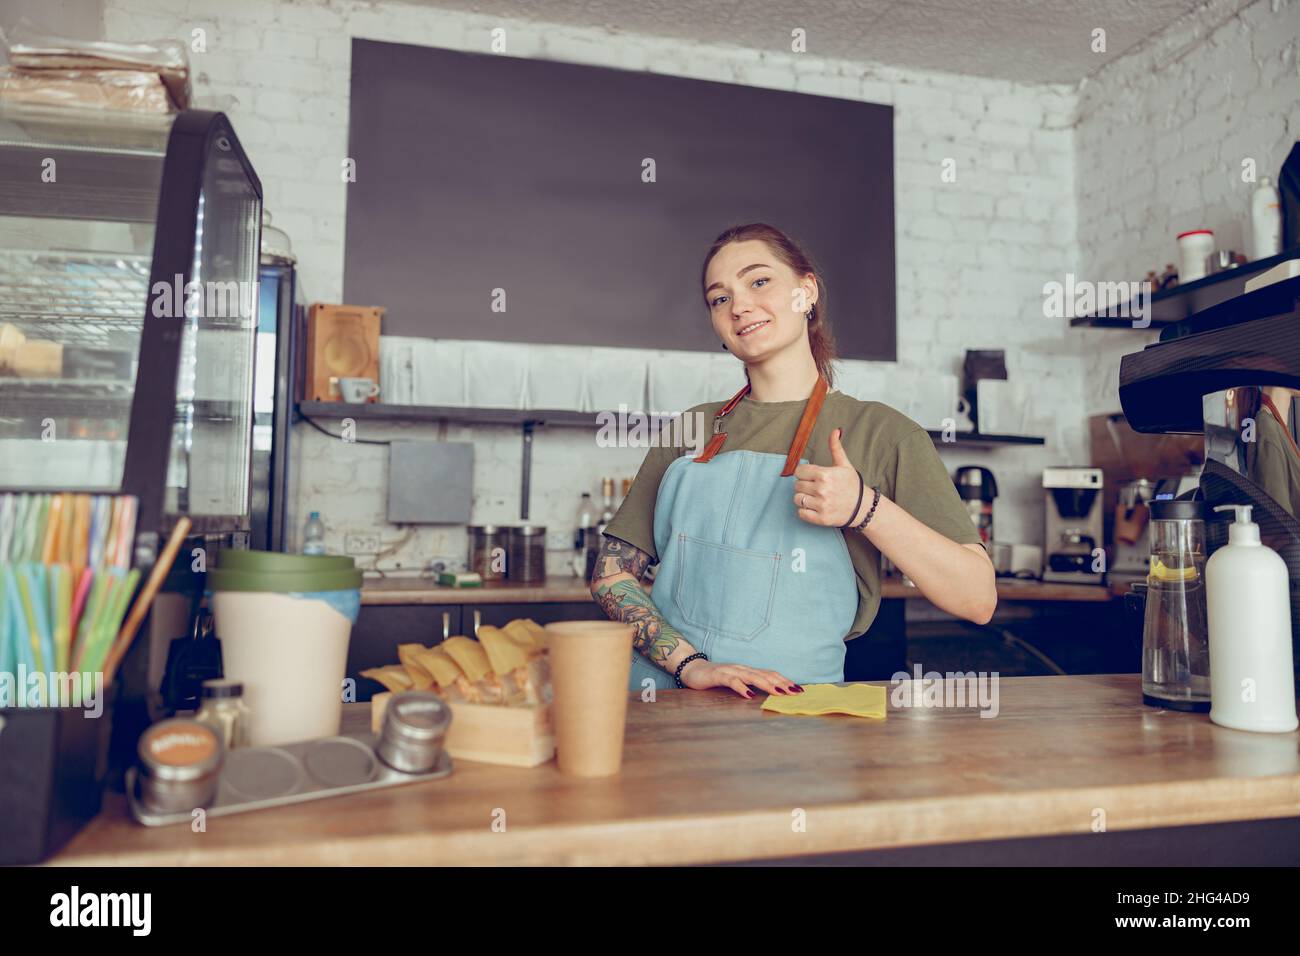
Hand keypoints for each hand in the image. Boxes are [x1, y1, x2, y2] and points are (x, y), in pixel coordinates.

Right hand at [678, 658, 802, 697]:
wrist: (692, 669)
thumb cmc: (716, 678)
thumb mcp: (736, 682)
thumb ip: (749, 686)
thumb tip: (768, 694)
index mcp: (748, 671)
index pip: (770, 674)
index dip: (785, 681)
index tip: (799, 690)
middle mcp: (742, 669)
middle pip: (765, 674)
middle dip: (782, 683)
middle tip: (795, 692)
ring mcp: (731, 671)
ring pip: (752, 676)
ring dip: (767, 684)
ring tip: (779, 692)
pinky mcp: (718, 675)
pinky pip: (732, 681)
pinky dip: (741, 688)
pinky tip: (748, 695)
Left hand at [793, 428, 861, 526]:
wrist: (863, 507)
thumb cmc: (852, 485)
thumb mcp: (844, 465)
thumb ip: (836, 448)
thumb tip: (836, 430)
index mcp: (825, 474)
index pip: (799, 472)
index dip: (804, 473)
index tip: (811, 476)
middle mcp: (821, 490)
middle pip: (797, 485)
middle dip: (804, 485)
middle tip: (815, 488)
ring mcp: (821, 505)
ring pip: (797, 499)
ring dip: (803, 498)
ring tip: (815, 498)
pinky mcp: (821, 518)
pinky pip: (800, 513)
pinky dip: (805, 511)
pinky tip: (815, 507)